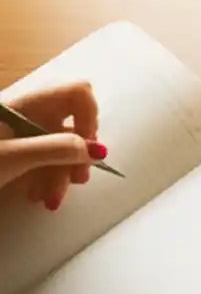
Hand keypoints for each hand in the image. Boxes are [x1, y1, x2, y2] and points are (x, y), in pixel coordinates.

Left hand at [0, 81, 105, 209]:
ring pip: (58, 145)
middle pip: (70, 123)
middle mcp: (24, 112)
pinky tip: (35, 195)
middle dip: (76, 154)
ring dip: (61, 173)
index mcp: (23, 103)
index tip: (86, 148)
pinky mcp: (10, 149)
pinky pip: (41, 158)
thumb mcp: (12, 158)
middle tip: (76, 181)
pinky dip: (44, 177)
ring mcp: (17, 131)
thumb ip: (56, 150)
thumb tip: (97, 150)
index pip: (77, 94)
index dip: (89, 118)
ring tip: (49, 200)